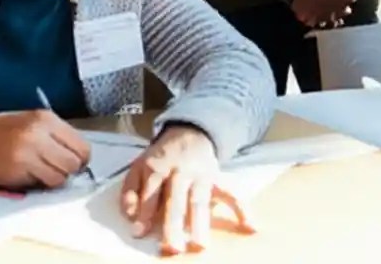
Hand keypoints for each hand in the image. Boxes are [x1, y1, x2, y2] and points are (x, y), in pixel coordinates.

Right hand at [0, 110, 90, 189]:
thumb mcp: (29, 122)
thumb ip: (53, 135)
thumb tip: (78, 157)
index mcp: (45, 118)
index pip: (81, 145)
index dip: (80, 158)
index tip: (72, 162)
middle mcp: (39, 134)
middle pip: (74, 163)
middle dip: (68, 171)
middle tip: (53, 169)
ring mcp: (28, 153)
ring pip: (60, 178)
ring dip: (52, 180)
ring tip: (37, 173)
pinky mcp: (16, 171)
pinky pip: (40, 185)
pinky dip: (36, 184)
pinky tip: (24, 175)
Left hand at [120, 125, 252, 255]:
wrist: (188, 133)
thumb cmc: (160, 158)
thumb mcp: (138, 167)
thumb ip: (130, 191)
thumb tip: (130, 216)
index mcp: (158, 168)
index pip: (151, 192)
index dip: (145, 211)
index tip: (139, 232)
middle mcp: (180, 172)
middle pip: (176, 199)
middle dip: (174, 223)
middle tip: (172, 247)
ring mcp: (201, 176)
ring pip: (200, 201)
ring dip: (200, 223)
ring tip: (201, 245)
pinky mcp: (217, 179)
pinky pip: (231, 193)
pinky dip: (242, 208)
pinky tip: (251, 226)